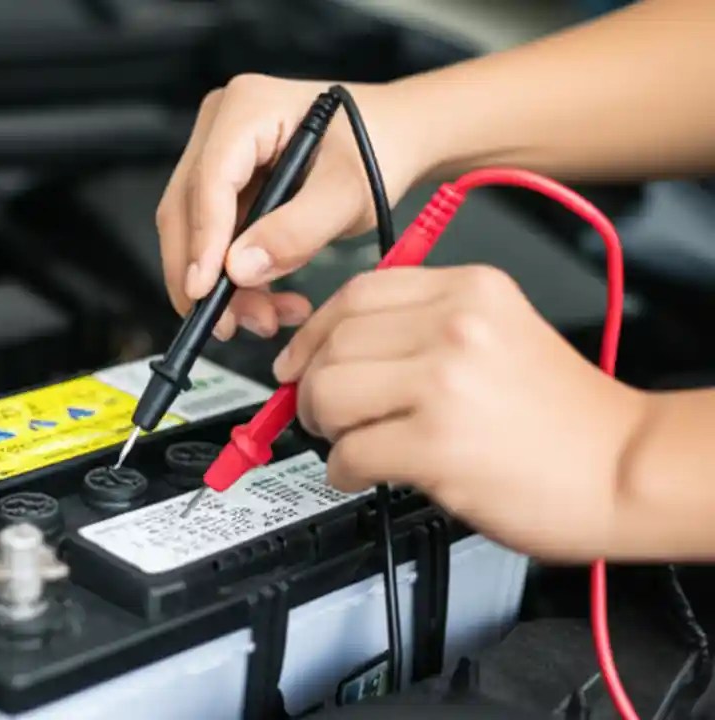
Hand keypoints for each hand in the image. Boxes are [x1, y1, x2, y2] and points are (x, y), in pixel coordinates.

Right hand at [156, 74, 432, 339]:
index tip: (204, 291)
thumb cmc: (379, 149)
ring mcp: (217, 155)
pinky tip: (269, 301)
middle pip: (186, 210)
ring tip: (266, 318)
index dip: (203, 240)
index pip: (210, 180)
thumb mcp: (348, 193)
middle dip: (206, 275)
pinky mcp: (224, 186)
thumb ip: (297, 230)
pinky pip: (215, 240)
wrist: (396, 141)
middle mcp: (220, 126)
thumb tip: (240, 268)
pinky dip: (237, 277)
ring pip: (194, 233)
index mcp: (248, 106)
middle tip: (229, 324)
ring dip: (223, 285)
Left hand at [275, 265, 646, 560]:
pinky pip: (349, 453)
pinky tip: (365, 473)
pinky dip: (343, 470)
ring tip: (347, 442)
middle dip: (312, 385)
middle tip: (319, 412)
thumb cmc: (565, 414)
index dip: (315, 333)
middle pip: (334, 343)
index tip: (301, 360)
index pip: (356, 293)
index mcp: (470, 289)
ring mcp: (444, 384)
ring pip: (329, 394)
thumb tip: (335, 347)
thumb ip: (424, 327)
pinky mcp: (435, 445)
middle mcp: (455, 326)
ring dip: (323, 427)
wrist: (624, 469)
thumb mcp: (501, 332)